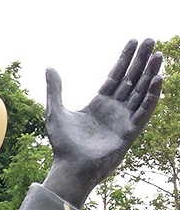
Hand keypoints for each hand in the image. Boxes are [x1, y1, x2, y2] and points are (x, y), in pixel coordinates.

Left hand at [43, 39, 161, 206]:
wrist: (70, 169)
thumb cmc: (62, 146)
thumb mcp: (56, 112)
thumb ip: (55, 90)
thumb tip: (49, 67)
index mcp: (98, 104)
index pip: (116, 76)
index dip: (125, 59)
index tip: (134, 41)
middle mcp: (113, 111)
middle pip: (131, 80)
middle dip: (141, 61)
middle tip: (151, 40)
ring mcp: (122, 121)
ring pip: (140, 92)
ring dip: (150, 74)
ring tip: (158, 54)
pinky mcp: (129, 133)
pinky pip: (144, 111)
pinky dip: (151, 96)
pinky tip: (157, 79)